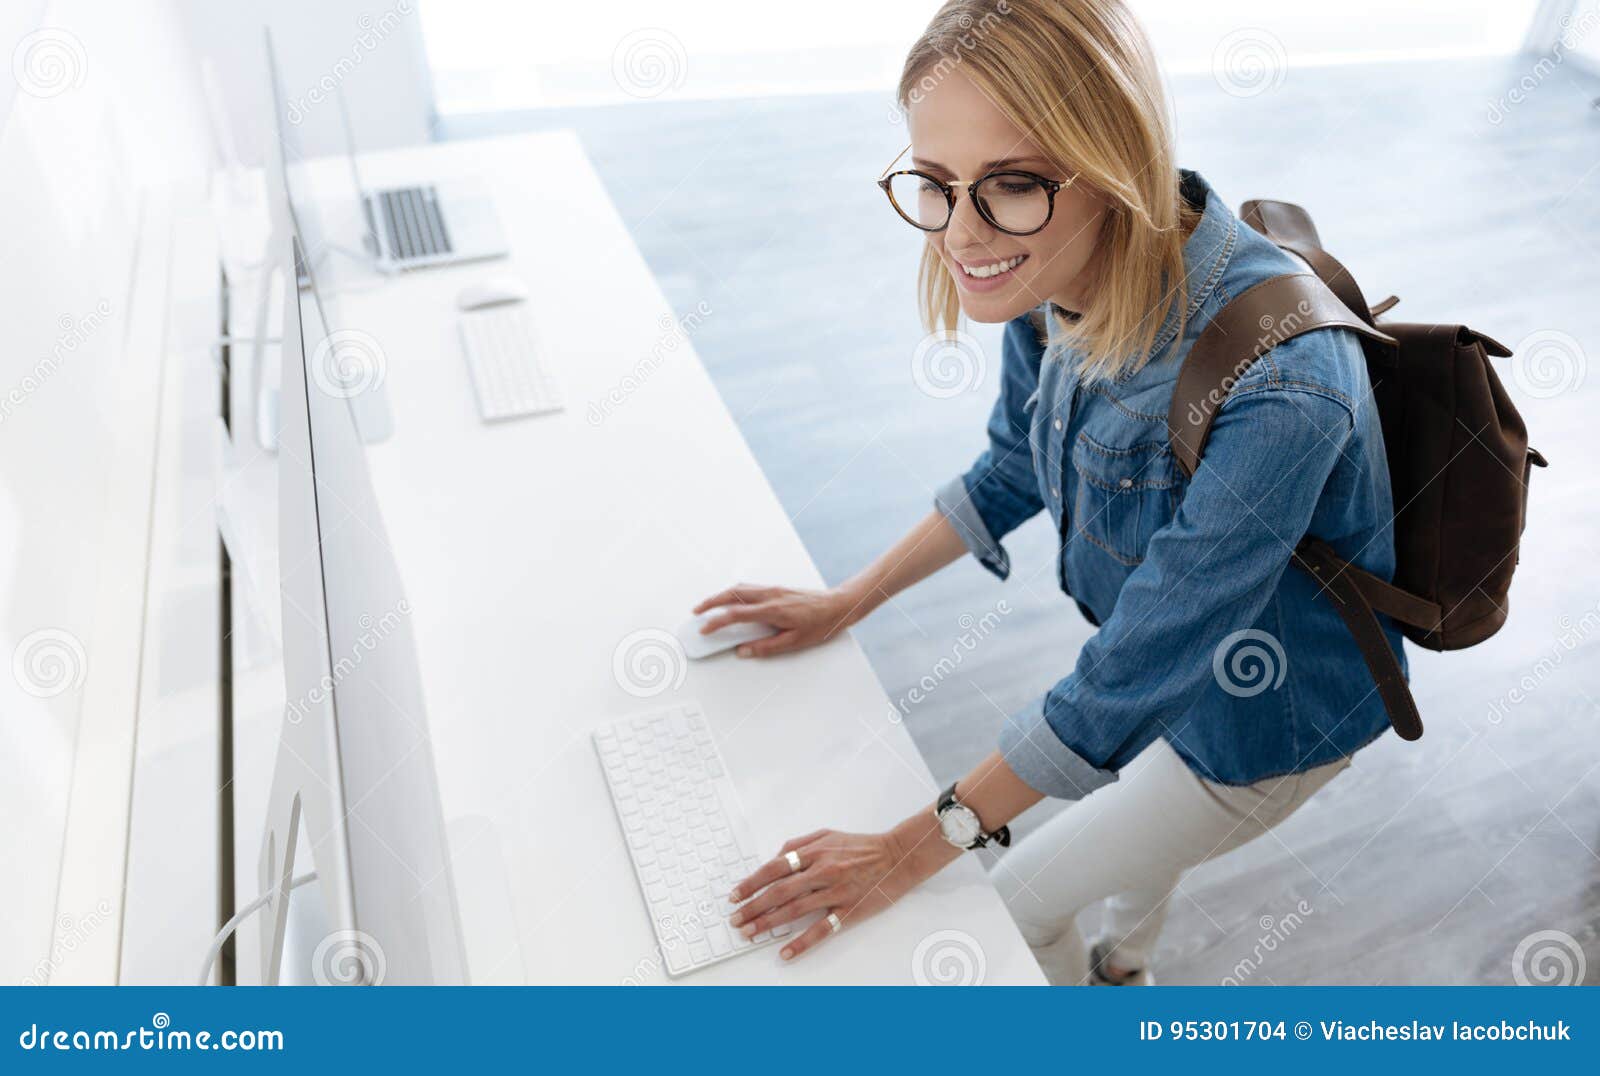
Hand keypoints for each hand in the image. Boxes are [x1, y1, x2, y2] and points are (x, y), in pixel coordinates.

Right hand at [692, 582, 871, 658]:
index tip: (704, 629)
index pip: (736, 614)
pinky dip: (733, 593)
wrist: (837, 606)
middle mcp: (769, 595)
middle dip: (710, 602)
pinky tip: (731, 600)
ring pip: (739, 588)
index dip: (716, 622)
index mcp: (772, 609)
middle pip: (731, 595)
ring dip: (720, 595)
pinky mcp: (776, 589)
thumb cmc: (820, 623)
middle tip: (696, 612)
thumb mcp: (794, 642)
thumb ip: (766, 647)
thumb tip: (744, 651)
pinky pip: (748, 588)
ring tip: (708, 605)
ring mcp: (772, 590)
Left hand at [727, 827, 949, 961]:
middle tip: (736, 919)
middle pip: (780, 891)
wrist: (898, 855)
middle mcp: (823, 871)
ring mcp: (836, 892)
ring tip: (750, 933)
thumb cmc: (861, 846)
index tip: (736, 895)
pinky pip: (822, 929)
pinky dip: (802, 942)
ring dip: (769, 923)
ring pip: (796, 910)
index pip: (774, 868)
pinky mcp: (850, 910)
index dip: (751, 882)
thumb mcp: (827, 835)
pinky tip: (786, 952)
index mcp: (815, 852)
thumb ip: (799, 845)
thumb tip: (774, 859)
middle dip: (753, 906)